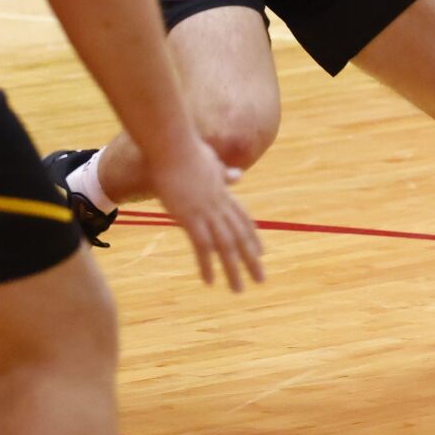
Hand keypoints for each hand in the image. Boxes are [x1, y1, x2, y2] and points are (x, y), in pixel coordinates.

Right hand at [148, 137, 264, 291]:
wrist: (173, 145)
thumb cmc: (187, 150)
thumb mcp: (211, 162)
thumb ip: (223, 173)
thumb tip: (237, 175)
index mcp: (224, 193)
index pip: (244, 219)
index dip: (253, 237)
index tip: (261, 253)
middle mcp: (220, 205)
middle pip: (240, 237)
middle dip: (251, 260)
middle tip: (261, 279)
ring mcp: (207, 211)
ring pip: (226, 246)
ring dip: (233, 269)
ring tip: (239, 289)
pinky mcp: (190, 217)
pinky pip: (202, 246)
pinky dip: (207, 265)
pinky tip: (211, 281)